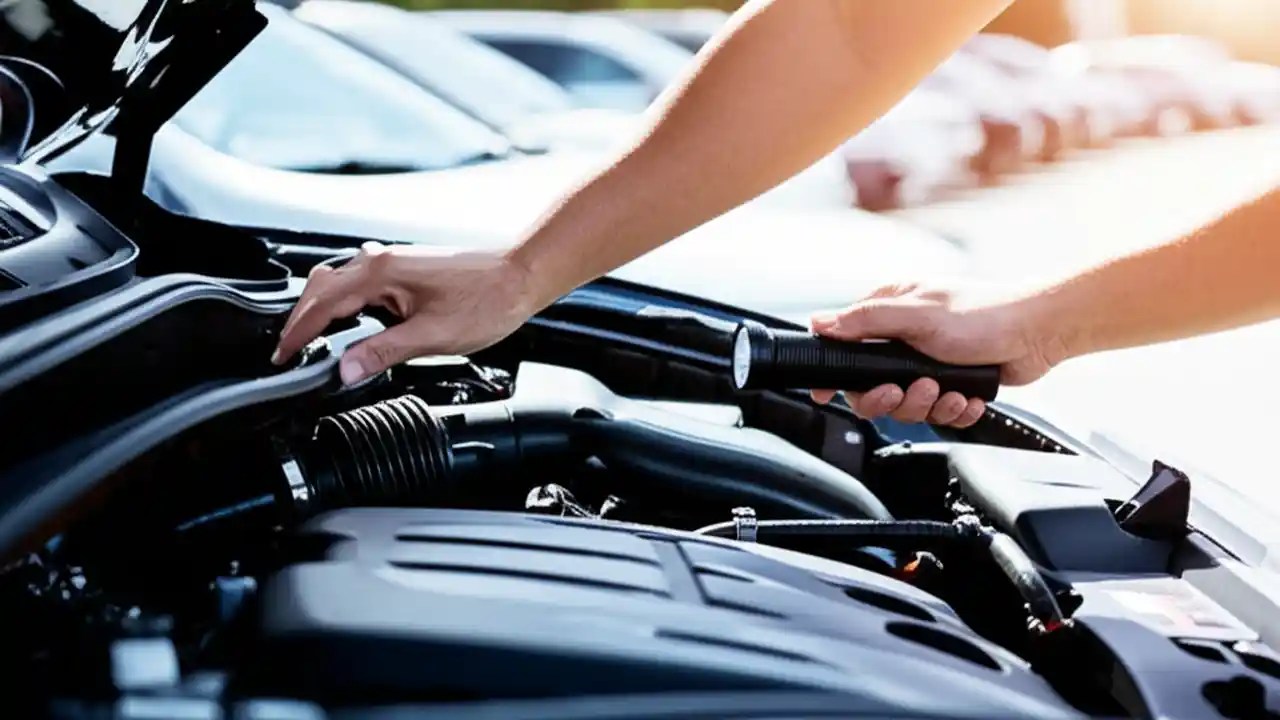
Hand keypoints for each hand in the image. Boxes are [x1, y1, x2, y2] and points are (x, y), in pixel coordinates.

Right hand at [272, 243, 536, 384]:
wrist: (521, 277)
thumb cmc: (487, 300)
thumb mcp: (431, 337)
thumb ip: (383, 353)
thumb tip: (345, 369)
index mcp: (381, 272)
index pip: (321, 304)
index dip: (297, 332)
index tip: (280, 355)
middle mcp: (381, 260)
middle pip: (321, 289)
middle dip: (300, 320)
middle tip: (287, 352)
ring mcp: (392, 262)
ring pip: (338, 283)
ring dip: (320, 310)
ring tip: (310, 341)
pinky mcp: (404, 268)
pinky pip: (359, 283)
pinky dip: (343, 303)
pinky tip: (347, 322)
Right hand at [809, 283, 1061, 426]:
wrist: (1039, 331)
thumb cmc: (985, 313)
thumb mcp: (917, 314)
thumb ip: (866, 321)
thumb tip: (821, 323)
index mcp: (890, 313)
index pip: (846, 346)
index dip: (838, 374)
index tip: (829, 392)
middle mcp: (905, 339)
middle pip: (873, 387)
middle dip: (893, 397)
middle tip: (912, 390)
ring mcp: (928, 362)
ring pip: (906, 404)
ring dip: (928, 405)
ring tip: (949, 391)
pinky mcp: (951, 383)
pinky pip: (939, 412)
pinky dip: (954, 410)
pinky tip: (967, 397)